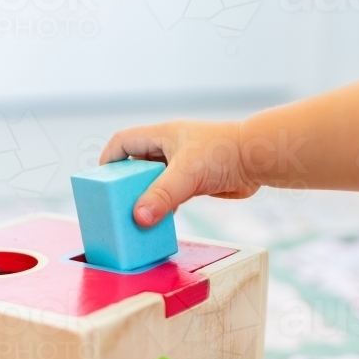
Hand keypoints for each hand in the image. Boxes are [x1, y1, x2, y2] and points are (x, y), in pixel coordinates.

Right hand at [100, 119, 259, 226]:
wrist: (258, 159)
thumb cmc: (223, 154)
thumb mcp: (186, 174)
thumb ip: (161, 196)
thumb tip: (139, 218)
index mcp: (162, 135)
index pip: (123, 142)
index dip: (108, 160)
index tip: (101, 182)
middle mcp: (170, 148)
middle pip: (136, 165)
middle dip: (125, 185)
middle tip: (117, 206)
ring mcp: (183, 165)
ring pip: (154, 182)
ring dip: (145, 199)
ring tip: (136, 219)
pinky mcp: (195, 181)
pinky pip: (170, 195)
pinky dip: (163, 208)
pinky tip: (161, 222)